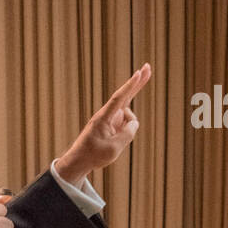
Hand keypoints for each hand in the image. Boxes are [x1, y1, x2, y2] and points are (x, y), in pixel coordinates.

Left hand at [56, 64, 151, 183]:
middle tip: (147, 67)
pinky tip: (113, 141)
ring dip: (127, 133)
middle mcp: (107, 114)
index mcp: (104, 117)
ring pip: (130, 121)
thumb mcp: (114, 148)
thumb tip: (134, 123)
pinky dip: (126, 133)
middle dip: (137, 82)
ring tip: (110, 144)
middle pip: (126, 96)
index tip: (139, 73)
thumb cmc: (94, 155)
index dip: (131, 85)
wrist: (79, 161)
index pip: (120, 98)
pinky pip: (127, 126)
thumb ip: (128, 133)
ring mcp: (110, 119)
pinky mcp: (112, 124)